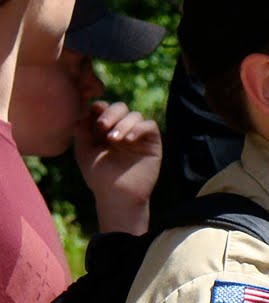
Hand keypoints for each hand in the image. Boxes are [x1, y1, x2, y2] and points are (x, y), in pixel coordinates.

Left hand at [74, 101, 161, 233]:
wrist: (117, 195)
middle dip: (110, 113)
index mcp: (105, 130)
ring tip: (114, 140)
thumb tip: (85, 111)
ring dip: (123, 124)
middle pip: (120, 107)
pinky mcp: (152, 143)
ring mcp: (138, 136)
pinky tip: (128, 141)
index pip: (104, 108)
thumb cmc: (99, 176)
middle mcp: (122, 130)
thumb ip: (82, 130)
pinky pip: (150, 126)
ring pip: (135, 115)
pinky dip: (139, 129)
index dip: (99, 108)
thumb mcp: (84, 151)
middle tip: (102, 127)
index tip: (92, 119)